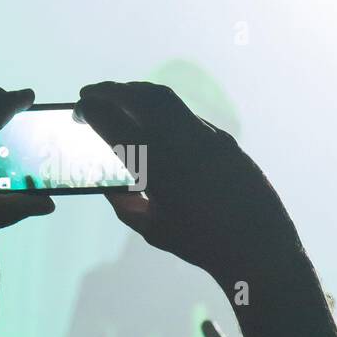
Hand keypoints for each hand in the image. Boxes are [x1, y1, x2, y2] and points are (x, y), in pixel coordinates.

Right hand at [77, 81, 295, 282]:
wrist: (258, 245)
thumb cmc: (200, 244)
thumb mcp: (152, 230)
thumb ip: (126, 205)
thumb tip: (111, 187)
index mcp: (155, 165)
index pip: (114, 123)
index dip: (92, 111)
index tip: (79, 109)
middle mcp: (179, 141)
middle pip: (138, 98)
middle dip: (110, 91)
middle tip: (90, 94)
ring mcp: (205, 135)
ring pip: (164, 100)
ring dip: (136, 93)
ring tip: (119, 96)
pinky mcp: (223, 139)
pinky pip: (185, 114)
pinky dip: (161, 110)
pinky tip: (154, 121)